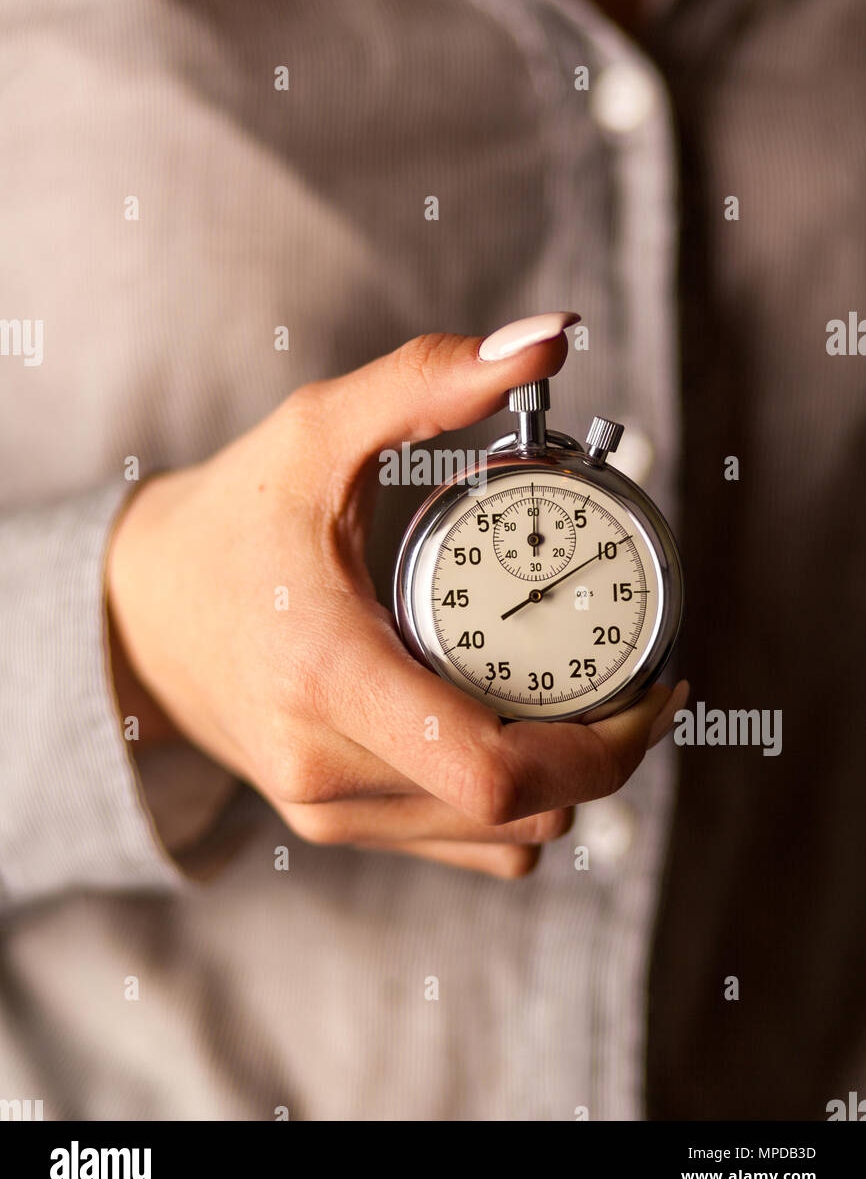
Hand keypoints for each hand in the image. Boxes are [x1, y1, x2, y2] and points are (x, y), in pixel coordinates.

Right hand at [107, 323, 686, 877]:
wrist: (137, 616)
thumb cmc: (229, 520)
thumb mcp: (315, 433)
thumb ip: (429, 378)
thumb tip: (551, 334)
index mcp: (327, 676)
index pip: (494, 771)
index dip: (604, 747)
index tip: (657, 687)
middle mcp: (325, 767)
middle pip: (521, 809)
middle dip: (607, 751)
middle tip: (640, 672)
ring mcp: (328, 810)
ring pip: (505, 837)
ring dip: (566, 775)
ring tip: (580, 689)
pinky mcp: (335, 824)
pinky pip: (467, 844)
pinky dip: (517, 801)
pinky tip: (519, 727)